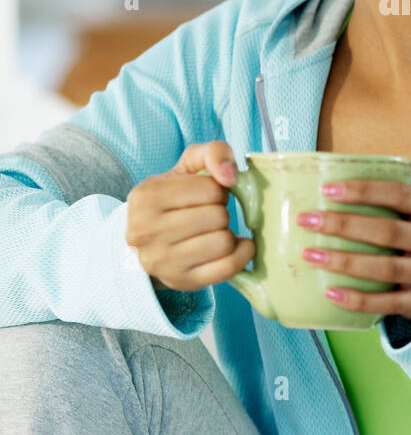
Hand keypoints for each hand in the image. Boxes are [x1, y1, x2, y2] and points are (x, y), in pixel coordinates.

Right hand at [126, 141, 255, 290]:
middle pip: (217, 217)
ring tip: (214, 231)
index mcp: (146, 197)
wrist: (149, 240)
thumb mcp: (187, 166)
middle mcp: (146, 232)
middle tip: (210, 215)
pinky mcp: (180, 281)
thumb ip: (213, 153)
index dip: (217, 190)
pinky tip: (235, 246)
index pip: (211, 189)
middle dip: (221, 212)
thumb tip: (231, 176)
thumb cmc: (174, 199)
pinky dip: (241, 254)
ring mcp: (161, 261)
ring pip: (223, 242)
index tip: (206, 196)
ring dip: (228, 234)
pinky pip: (227, 268)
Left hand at [297, 126, 410, 320]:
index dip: (363, 191)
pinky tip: (329, 292)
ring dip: (344, 262)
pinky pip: (387, 305)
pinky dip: (357, 300)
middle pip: (388, 232)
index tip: (325, 190)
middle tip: (306, 220)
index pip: (400, 195)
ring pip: (385, 270)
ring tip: (309, 255)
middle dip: (343, 226)